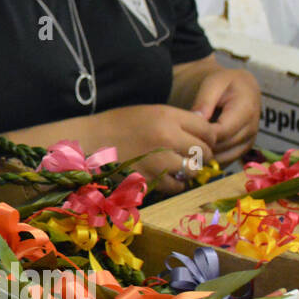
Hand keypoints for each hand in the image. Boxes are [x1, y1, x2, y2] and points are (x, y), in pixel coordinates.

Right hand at [98, 104, 220, 195]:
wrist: (88, 140)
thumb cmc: (118, 123)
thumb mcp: (150, 112)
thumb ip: (179, 120)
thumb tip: (207, 132)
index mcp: (168, 117)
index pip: (208, 131)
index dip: (209, 138)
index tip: (202, 141)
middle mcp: (167, 138)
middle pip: (205, 152)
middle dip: (202, 156)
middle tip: (191, 156)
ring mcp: (158, 161)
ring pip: (193, 172)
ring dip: (189, 171)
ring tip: (176, 166)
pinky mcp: (149, 179)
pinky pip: (175, 186)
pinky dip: (174, 183)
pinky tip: (163, 175)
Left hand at [189, 68, 260, 163]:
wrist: (241, 89)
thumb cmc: (224, 84)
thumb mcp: (213, 84)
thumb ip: (204, 101)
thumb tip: (197, 118)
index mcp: (246, 110)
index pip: (222, 131)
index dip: (202, 135)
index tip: (183, 133)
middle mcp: (251, 129)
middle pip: (223, 147)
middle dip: (201, 147)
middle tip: (178, 145)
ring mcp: (249, 141)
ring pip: (225, 158)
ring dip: (205, 157)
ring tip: (184, 150)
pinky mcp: (244, 149)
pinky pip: (227, 161)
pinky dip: (211, 162)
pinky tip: (194, 155)